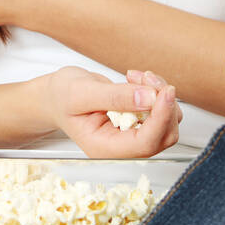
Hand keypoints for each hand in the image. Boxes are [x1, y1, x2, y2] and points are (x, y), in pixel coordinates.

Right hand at [42, 65, 182, 157]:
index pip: (145, 142)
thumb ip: (115, 97)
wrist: (56, 96)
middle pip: (163, 135)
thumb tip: (149, 98)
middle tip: (146, 78)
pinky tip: (137, 80)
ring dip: (160, 94)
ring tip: (138, 76)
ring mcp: (132, 134)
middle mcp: (122, 145)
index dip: (160, 118)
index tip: (164, 92)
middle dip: (163, 104)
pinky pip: (161, 110)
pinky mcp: (139, 121)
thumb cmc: (61, 98)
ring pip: (167, 122)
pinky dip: (156, 91)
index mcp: (104, 148)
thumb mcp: (81, 93)